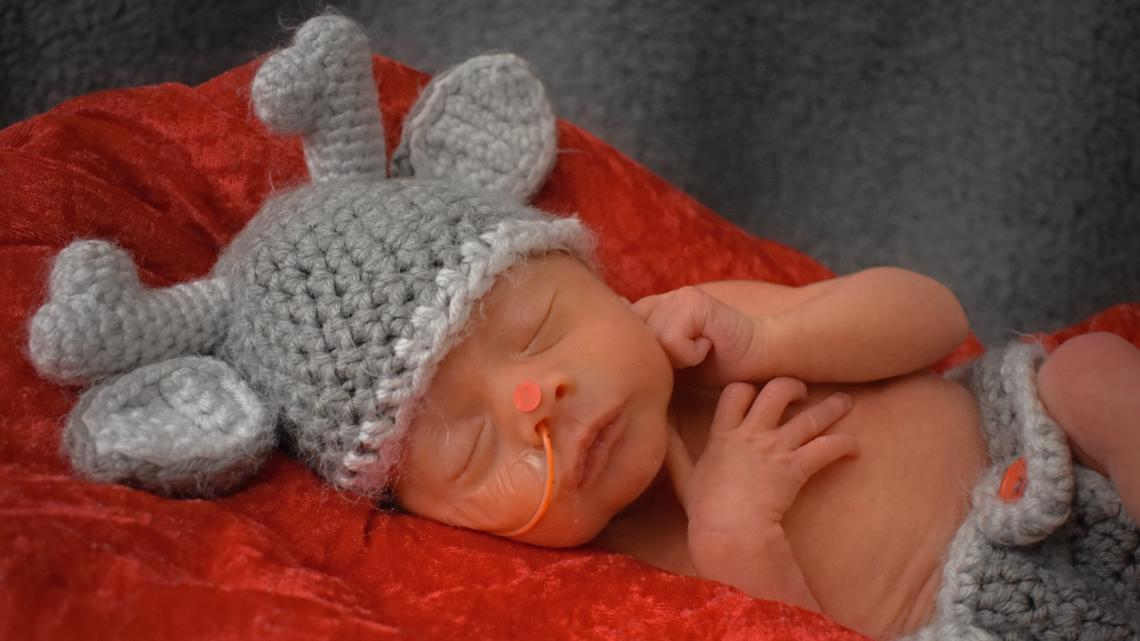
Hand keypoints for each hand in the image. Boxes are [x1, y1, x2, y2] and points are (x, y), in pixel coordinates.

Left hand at [632, 286, 769, 386]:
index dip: (637, 356)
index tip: (671, 366)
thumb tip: (610, 354)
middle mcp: (661, 299)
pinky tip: (709, 348)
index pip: (622, 333)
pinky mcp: (693, 301)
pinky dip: (690, 354)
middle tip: (687, 362)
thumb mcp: (672, 366)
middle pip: (634, 339)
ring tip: (701, 354)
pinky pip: (671, 339)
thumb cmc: (717, 366)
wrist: (760, 357)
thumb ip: (646, 356)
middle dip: (658, 359)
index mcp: (652, 311)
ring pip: (653, 340)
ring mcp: (677, 297)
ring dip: (677, 359)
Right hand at [683, 378, 857, 541]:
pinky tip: (854, 448)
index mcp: (724, 434)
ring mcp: (776, 448)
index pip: (737, 392)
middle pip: (777, 391)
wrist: (729, 533)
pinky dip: (845, 445)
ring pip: (810, 416)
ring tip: (844, 403)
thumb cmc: (705, 511)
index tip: (758, 390)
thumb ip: (673, 450)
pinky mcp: (796, 467)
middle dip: (793, 386)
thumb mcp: (683, 477)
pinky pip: (827, 448)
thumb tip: (659, 427)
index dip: (750, 386)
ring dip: (831, 408)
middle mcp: (752, 434)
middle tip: (803, 391)